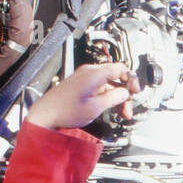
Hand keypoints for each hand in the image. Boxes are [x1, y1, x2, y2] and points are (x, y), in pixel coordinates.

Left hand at [25, 62, 142, 129]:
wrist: (47, 114)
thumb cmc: (65, 110)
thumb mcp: (96, 107)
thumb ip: (114, 97)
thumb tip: (125, 93)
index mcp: (94, 74)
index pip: (121, 69)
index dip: (131, 80)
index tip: (135, 92)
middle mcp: (89, 72)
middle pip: (116, 77)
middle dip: (125, 92)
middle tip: (127, 108)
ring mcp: (85, 77)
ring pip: (109, 83)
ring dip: (117, 96)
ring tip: (120, 112)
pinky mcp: (81, 84)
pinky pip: (100, 86)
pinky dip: (107, 96)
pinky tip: (110, 107)